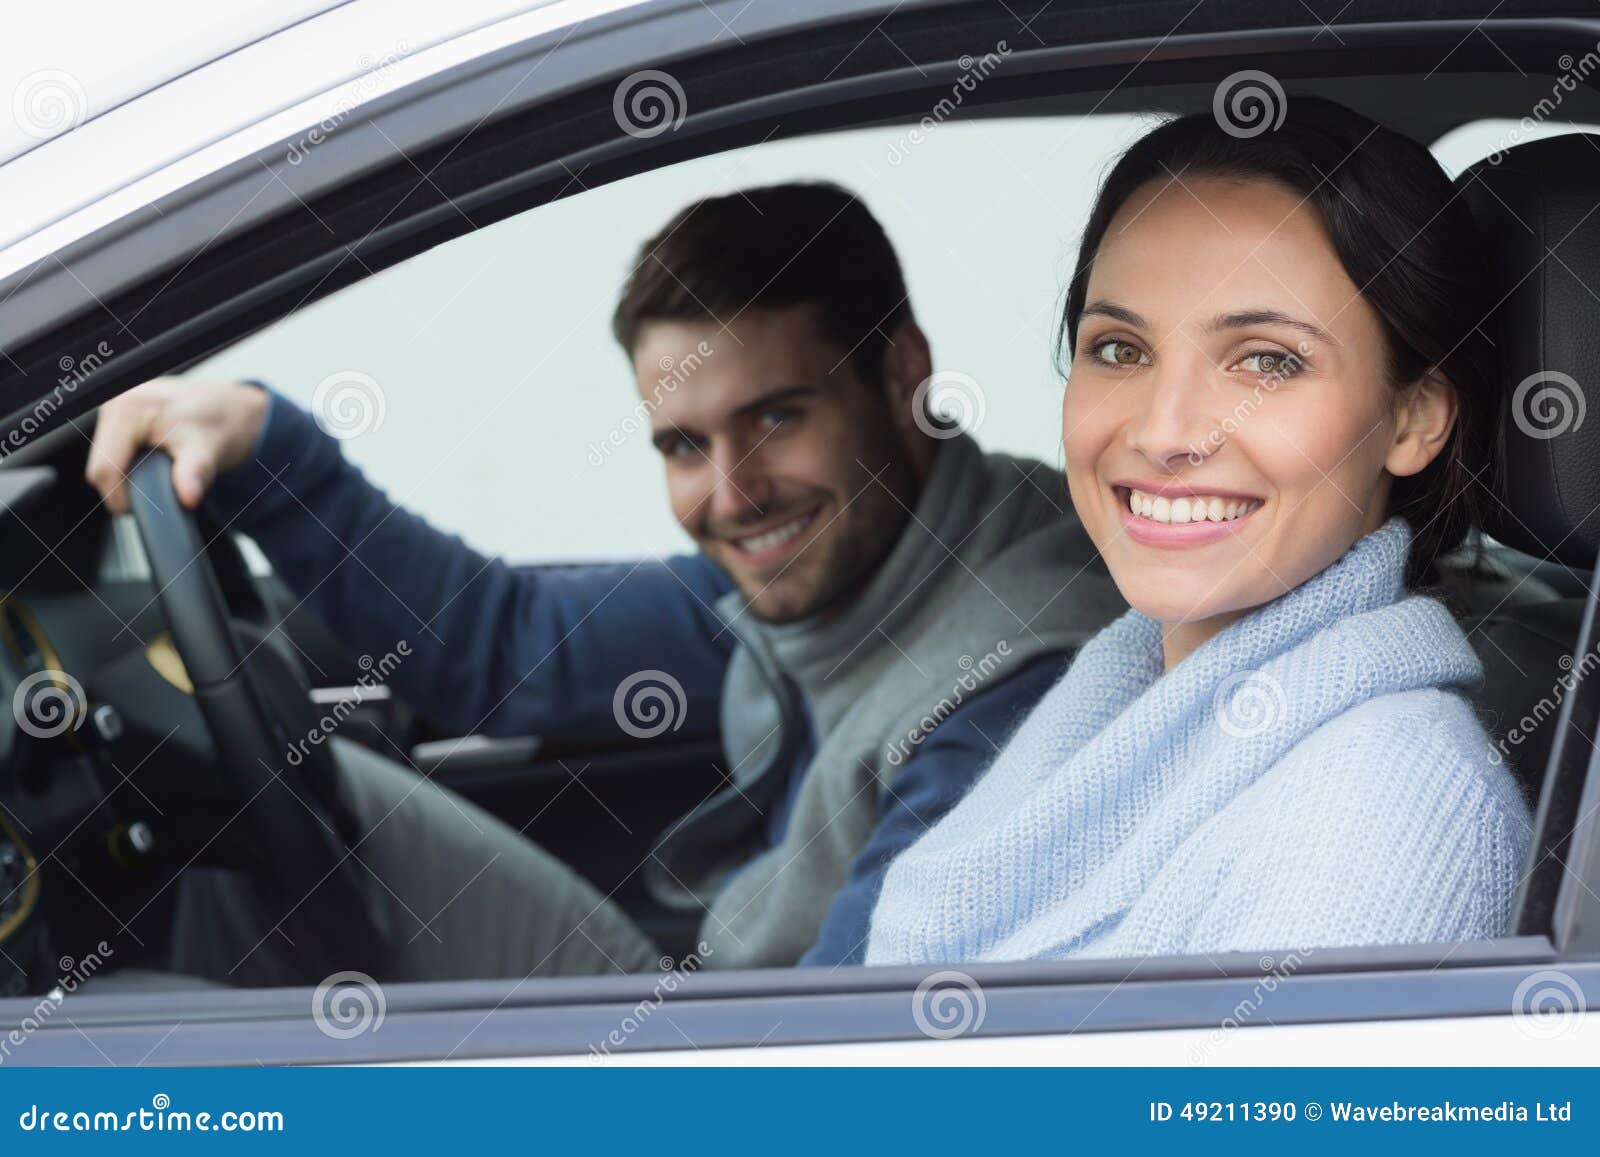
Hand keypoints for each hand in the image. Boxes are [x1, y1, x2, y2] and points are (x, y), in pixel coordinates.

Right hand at [85, 377, 268, 512]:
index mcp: (129, 407)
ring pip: (105, 462)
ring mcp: (113, 406)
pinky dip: (132, 465)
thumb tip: (189, 497)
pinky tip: (154, 463)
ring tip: (162, 474)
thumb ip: (195, 472)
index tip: (146, 509)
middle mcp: (115, 401)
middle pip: (101, 466)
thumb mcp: (211, 448)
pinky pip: (113, 452)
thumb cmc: (223, 421)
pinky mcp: (117, 415)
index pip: (105, 468)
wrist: (232, 408)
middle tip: (162, 490)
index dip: (122, 497)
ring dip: (130, 477)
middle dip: (128, 487)